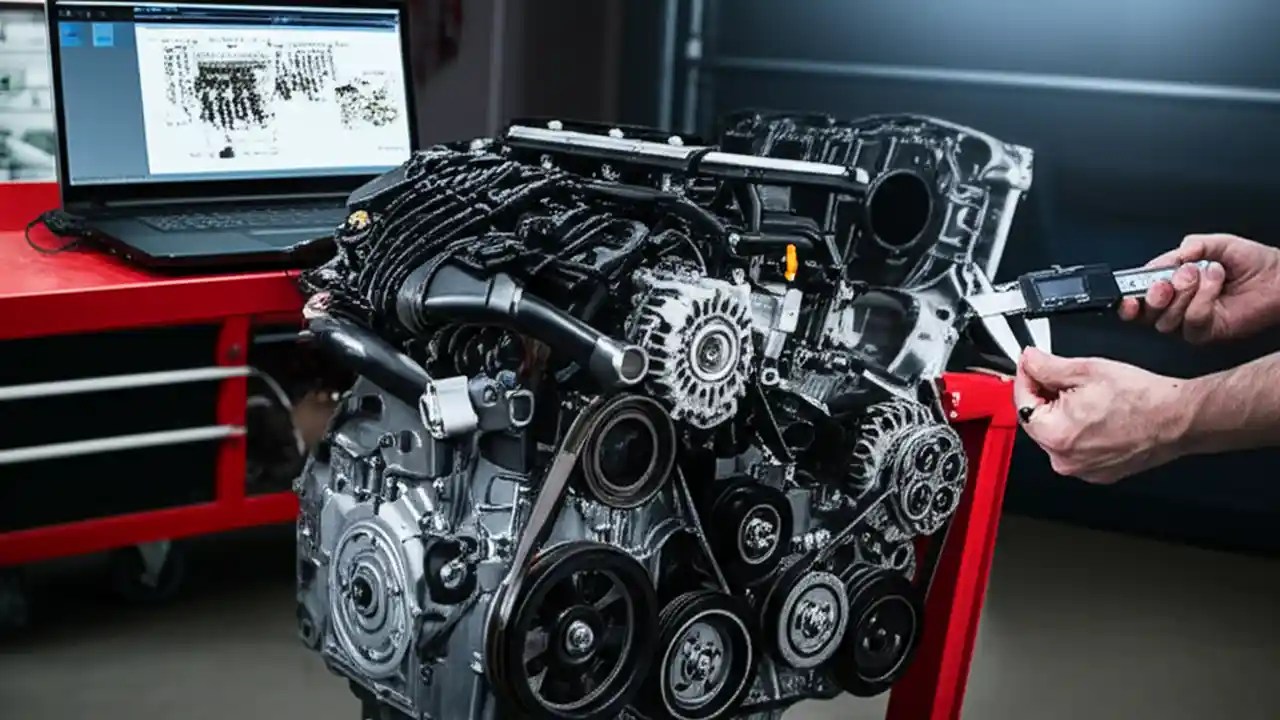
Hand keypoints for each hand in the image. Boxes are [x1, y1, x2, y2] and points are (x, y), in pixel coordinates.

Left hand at [1013, 347, 1190, 483]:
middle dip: (1043, 394)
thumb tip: (1029, 360)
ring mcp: (1080, 469)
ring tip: (1085, 393)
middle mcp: (1064, 459)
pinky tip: (1095, 413)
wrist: (1178, 419)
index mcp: (1056, 435)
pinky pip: (1074, 446)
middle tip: (1057, 374)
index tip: (1029, 363)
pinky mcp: (1096, 472)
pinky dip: (1077, 428)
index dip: (1025, 377)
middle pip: (1037, 419)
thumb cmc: (1142, 399)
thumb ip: (1047, 366)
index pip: (1021, 401)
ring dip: (1061, 411)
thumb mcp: (1086, 370)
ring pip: (1056, 433)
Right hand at [1117, 233, 1279, 343]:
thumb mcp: (1215, 243)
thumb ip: (1188, 247)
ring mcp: (1190, 321)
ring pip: (1166, 320)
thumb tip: (1165, 260)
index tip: (1127, 295)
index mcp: (1171, 285)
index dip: (1128, 299)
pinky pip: (1191, 322)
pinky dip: (1202, 299)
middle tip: (1167, 280)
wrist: (1279, 277)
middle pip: (1146, 313)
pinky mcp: (1207, 332)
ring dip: (1185, 293)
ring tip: (1205, 272)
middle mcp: (1177, 306)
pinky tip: (1216, 282)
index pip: (1138, 298)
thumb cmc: (1252, 261)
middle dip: (1153, 296)